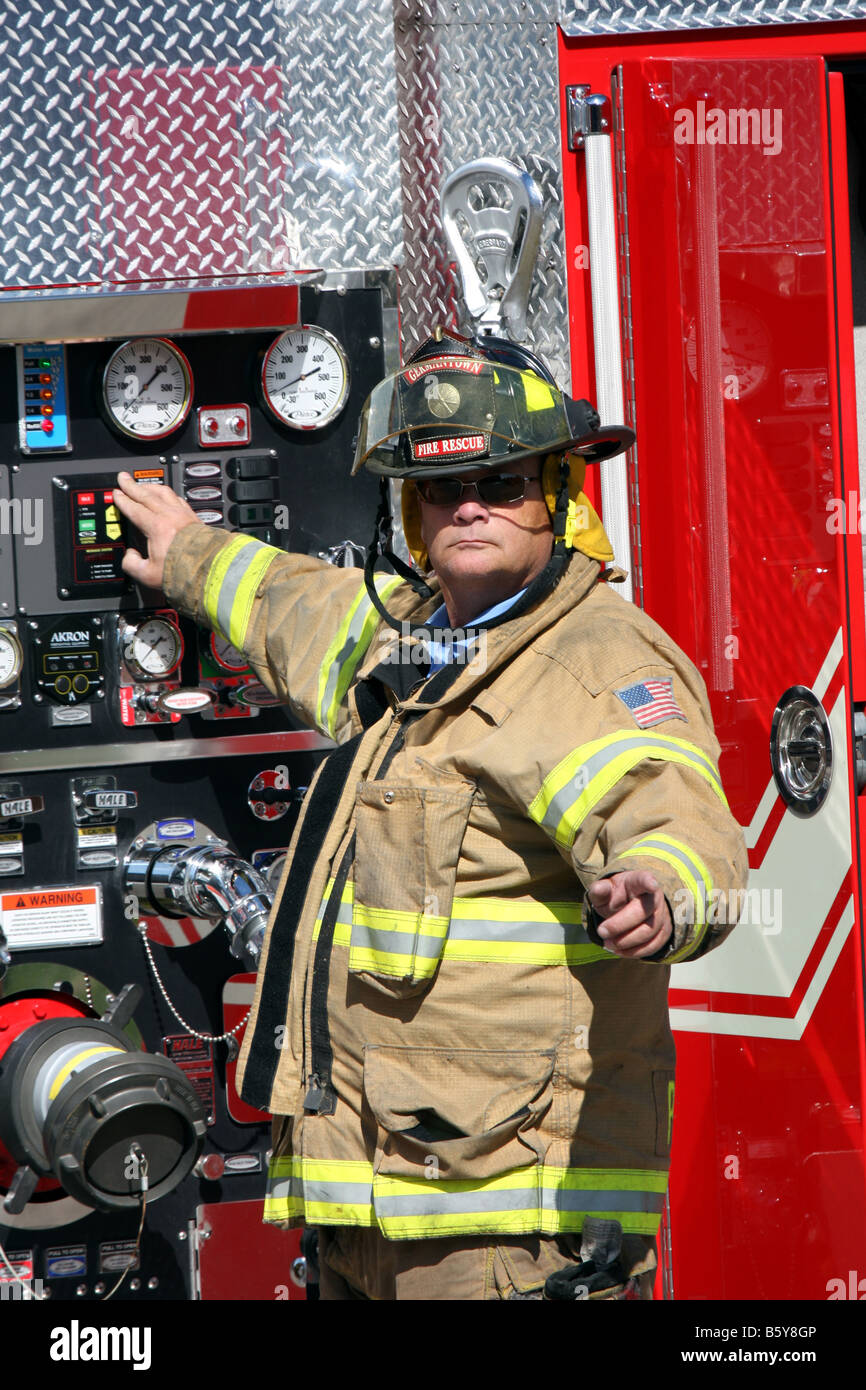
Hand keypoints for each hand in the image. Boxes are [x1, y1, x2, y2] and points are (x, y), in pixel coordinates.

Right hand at [113, 472, 199, 589]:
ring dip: (151, 487)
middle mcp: (170, 516)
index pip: (135, 509)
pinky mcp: (194, 518)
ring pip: (164, 493)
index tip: (116, 493)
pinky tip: (167, 495)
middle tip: (123, 478)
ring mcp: (183, 515)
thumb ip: (132, 565)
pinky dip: (169, 494)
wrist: (211, 569)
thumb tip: (130, 557)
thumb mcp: (148, 575)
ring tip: (143, 484)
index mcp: (157, 527)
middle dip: (132, 486)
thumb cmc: (184, 571)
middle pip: (147, 495)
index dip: (123, 500)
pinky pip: (179, 499)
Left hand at [586, 870, 672, 958]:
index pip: (645, 880)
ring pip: (649, 932)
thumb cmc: (615, 897)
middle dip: (619, 925)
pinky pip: (654, 945)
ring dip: (626, 942)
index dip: (648, 882)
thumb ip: (599, 891)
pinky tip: (620, 951)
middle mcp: (654, 897)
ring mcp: (662, 914)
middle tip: (601, 932)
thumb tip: (598, 888)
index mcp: (637, 882)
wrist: (627, 908)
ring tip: (608, 944)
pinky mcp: (664, 931)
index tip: (651, 884)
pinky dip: (635, 952)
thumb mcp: (604, 892)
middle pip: (642, 912)